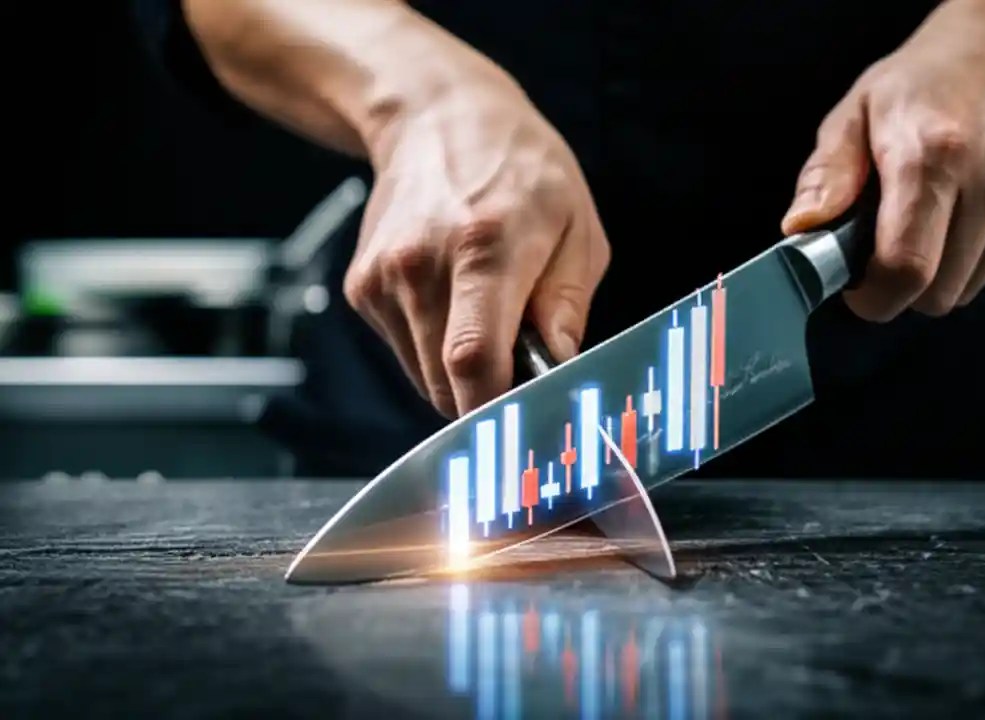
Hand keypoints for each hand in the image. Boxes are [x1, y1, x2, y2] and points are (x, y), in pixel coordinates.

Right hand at [344, 71, 609, 417]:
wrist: (437, 118)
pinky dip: (435, 349)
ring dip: (461, 373)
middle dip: (490, 394)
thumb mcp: (576, 229)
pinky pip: (407, 354)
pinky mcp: (361, 290)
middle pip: (447, 383)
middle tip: (523, 363)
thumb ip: (567, 307)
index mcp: (484, 247)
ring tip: (488, 315)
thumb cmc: (521, 171)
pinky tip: (454, 301)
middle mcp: (421, 265)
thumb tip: (557, 370)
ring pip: (425, 378)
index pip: (474, 359)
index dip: (498, 408)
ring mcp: (383, 279)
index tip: (526, 424)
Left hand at [782, 0, 984, 319]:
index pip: (906, 269)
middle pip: (938, 295)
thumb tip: (802, 228)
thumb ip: (828, 174)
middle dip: (902, 288)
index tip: (856, 286)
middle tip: (884, 250)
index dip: (874, 296)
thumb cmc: (924, 83)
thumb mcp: (856, 112)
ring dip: (939, 275)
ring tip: (926, 222)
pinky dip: (971, 260)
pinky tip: (961, 216)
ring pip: (967, 290)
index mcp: (932, 156)